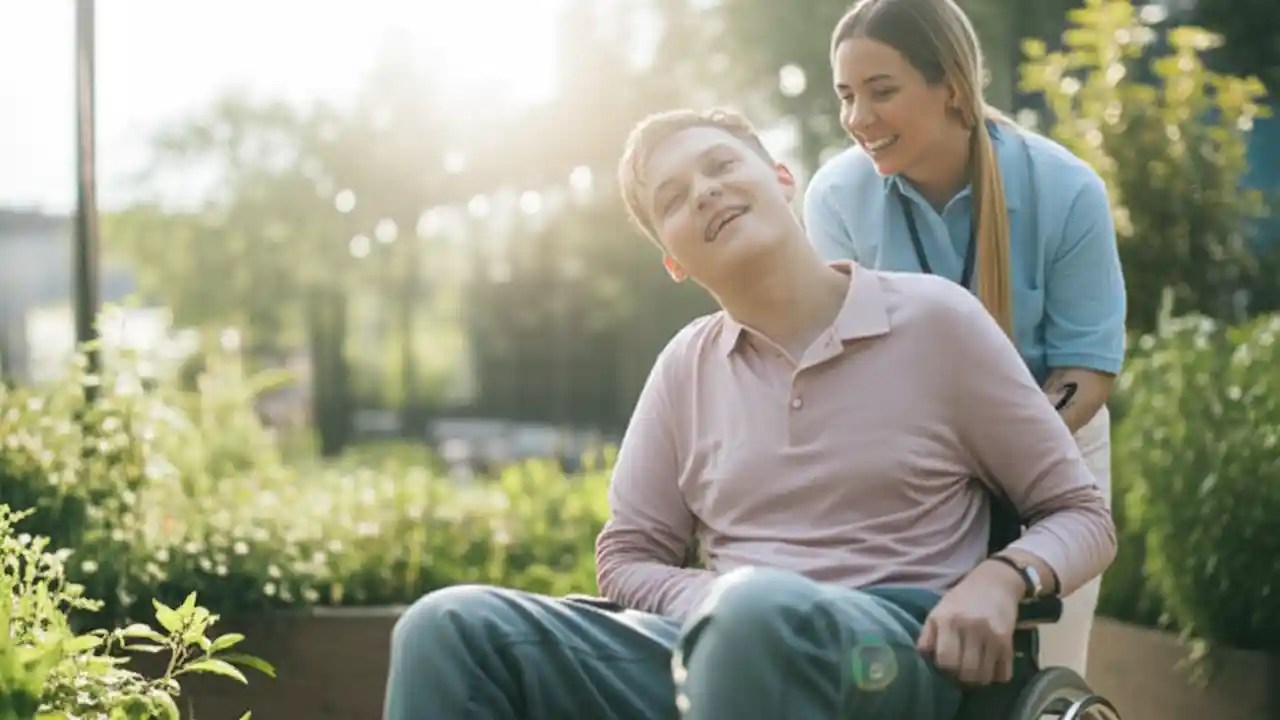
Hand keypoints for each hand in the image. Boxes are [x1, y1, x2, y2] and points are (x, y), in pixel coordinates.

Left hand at [917, 560, 1023, 685]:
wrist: (994, 582)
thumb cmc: (961, 599)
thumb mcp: (938, 611)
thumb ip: (928, 636)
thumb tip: (923, 660)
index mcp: (948, 620)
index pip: (945, 660)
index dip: (944, 669)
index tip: (946, 666)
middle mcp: (970, 627)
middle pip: (966, 672)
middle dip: (961, 678)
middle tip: (960, 671)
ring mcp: (991, 635)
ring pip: (985, 676)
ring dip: (978, 679)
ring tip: (974, 670)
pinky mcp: (1009, 641)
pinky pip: (1004, 674)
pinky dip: (996, 676)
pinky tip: (990, 666)